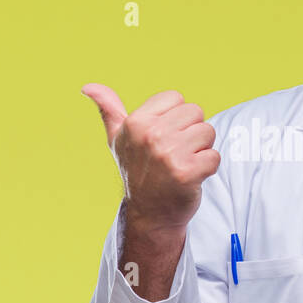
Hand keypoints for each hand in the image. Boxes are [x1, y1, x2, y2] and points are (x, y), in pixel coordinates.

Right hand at [81, 84, 219, 235]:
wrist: (148, 215)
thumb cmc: (135, 171)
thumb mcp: (117, 139)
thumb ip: (108, 110)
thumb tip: (88, 87)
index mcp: (136, 122)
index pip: (177, 98)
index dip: (175, 118)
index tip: (163, 137)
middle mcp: (151, 135)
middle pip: (196, 113)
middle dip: (190, 132)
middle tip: (175, 153)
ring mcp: (168, 154)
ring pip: (208, 132)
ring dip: (201, 150)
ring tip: (183, 163)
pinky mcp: (187, 173)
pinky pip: (214, 156)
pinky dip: (209, 168)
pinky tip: (192, 177)